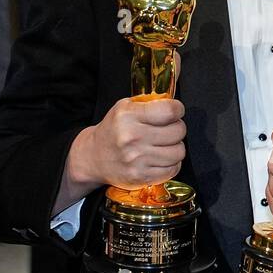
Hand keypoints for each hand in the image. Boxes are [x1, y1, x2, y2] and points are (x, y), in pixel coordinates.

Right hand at [60, 97, 186, 205]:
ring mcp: (136, 159)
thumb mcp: (125, 107)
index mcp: (128, 115)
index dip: (178, 110)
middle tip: (168, 130)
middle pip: (178, 131)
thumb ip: (150, 101)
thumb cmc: (114, 130)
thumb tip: (176, 95)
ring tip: (164, 145)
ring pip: (179, 152)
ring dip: (175, 148)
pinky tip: (160, 158)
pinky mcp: (141, 176)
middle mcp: (132, 137)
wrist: (94, 157)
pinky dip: (171, 164)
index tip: (175, 111)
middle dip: (177, 129)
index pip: (169, 111)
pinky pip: (173, 169)